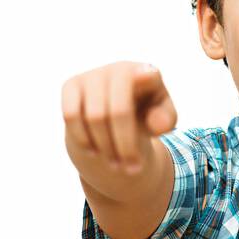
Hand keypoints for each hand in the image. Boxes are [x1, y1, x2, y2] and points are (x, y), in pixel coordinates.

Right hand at [62, 61, 176, 177]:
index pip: (147, 75)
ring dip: (106, 147)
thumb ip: (166, 121)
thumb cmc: (145, 115)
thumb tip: (157, 124)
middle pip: (119, 111)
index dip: (144, 77)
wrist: (113, 113)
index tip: (146, 78)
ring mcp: (92, 75)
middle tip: (132, 170)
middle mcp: (117, 68)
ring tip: (117, 165)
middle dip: (126, 146)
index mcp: (145, 73)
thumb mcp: (162, 120)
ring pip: (94, 117)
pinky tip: (93, 151)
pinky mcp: (71, 85)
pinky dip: (83, 138)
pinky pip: (71, 115)